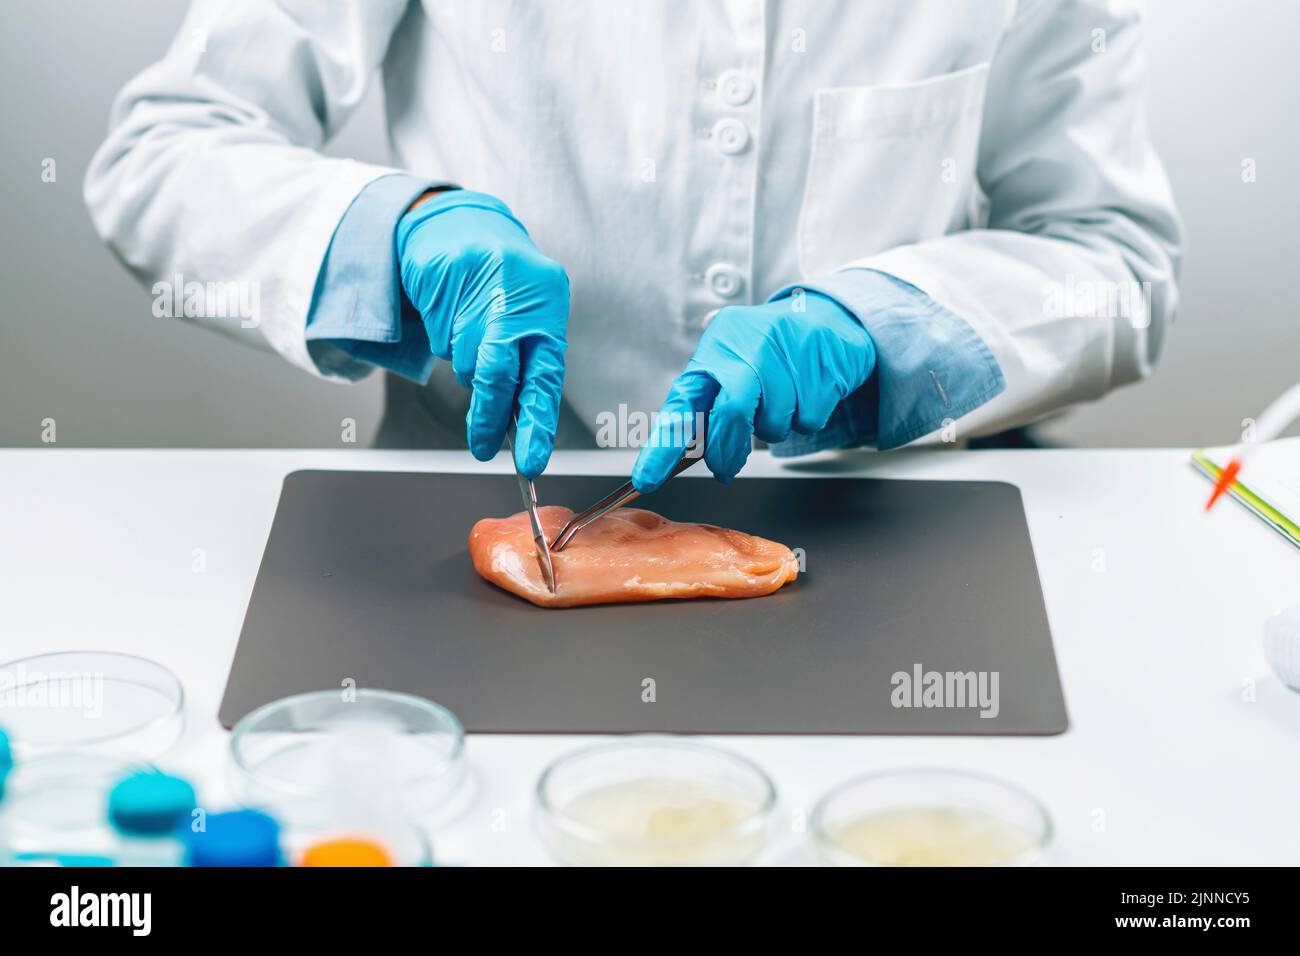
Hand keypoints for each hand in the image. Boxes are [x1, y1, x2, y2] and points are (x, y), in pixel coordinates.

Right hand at [397, 190, 567, 477]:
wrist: (456, 223)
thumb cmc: (501, 282)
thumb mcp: (527, 314)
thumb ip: (526, 362)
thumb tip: (518, 424)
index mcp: (547, 301)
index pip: (544, 374)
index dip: (537, 422)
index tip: (532, 460)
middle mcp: (516, 289)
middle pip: (498, 372)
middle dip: (490, 415)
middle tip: (483, 446)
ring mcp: (475, 280)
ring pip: (464, 361)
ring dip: (465, 366)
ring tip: (468, 334)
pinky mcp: (439, 277)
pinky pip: (439, 338)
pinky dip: (445, 341)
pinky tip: (451, 314)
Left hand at [632, 291, 875, 490]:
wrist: (827, 317)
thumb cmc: (769, 350)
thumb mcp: (732, 362)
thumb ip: (710, 403)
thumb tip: (690, 451)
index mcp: (715, 348)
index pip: (682, 403)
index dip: (663, 446)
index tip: (647, 478)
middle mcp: (748, 344)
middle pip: (732, 413)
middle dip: (727, 451)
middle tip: (724, 468)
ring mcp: (787, 351)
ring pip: (774, 423)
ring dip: (775, 428)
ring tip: (781, 401)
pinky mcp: (821, 364)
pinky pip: (807, 420)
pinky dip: (806, 420)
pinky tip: (806, 393)